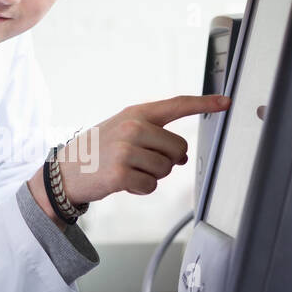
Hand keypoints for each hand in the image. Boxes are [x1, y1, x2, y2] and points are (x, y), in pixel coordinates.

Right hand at [28, 94, 228, 223]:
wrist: (65, 171)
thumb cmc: (98, 150)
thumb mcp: (122, 128)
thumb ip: (152, 133)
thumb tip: (181, 154)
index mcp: (136, 113)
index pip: (177, 105)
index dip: (204, 103)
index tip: (226, 102)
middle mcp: (133, 127)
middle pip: (177, 148)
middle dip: (167, 160)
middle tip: (142, 162)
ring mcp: (127, 150)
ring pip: (166, 169)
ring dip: (152, 176)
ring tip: (129, 171)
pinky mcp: (122, 174)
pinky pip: (151, 185)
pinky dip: (141, 189)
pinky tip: (123, 182)